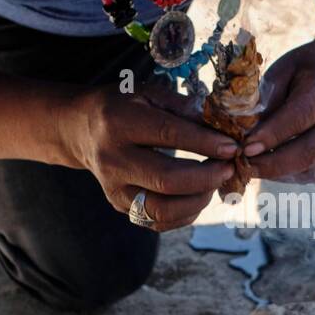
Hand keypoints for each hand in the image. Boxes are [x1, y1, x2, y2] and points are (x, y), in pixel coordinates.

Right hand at [60, 78, 237, 231]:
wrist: (82, 130)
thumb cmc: (122, 107)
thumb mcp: (148, 93)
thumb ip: (183, 107)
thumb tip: (222, 125)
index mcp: (119, 123)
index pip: (168, 135)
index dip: (205, 143)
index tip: (233, 147)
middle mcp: (113, 159)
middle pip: (166, 180)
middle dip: (206, 177)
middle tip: (229, 167)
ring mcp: (114, 188)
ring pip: (162, 209)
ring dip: (198, 199)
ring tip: (215, 182)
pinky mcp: (120, 206)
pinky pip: (158, 221)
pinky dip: (186, 214)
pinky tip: (198, 196)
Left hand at [243, 35, 314, 183]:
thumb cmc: (308, 67)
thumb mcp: (284, 70)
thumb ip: (269, 100)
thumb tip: (250, 134)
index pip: (299, 118)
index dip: (271, 136)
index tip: (245, 148)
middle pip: (311, 151)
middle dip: (275, 164)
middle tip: (246, 166)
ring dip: (283, 173)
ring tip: (257, 169)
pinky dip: (295, 173)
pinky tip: (275, 167)